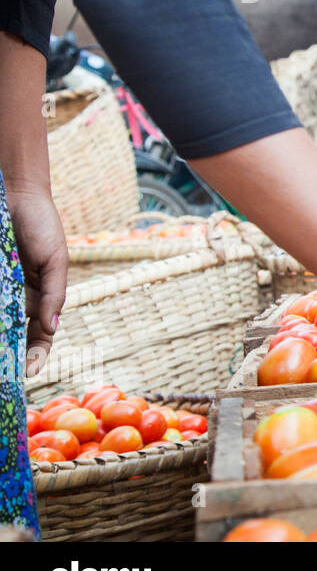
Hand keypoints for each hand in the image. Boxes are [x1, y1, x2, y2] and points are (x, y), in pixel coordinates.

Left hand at [5, 184, 66, 376]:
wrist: (16, 197)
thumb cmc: (43, 227)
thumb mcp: (55, 261)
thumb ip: (54, 294)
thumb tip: (51, 327)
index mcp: (40, 299)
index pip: (40, 336)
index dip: (36, 355)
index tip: (29, 371)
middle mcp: (17, 299)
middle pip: (15, 336)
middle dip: (13, 356)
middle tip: (7, 373)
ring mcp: (1, 291)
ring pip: (1, 323)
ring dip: (1, 341)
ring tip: (0, 360)